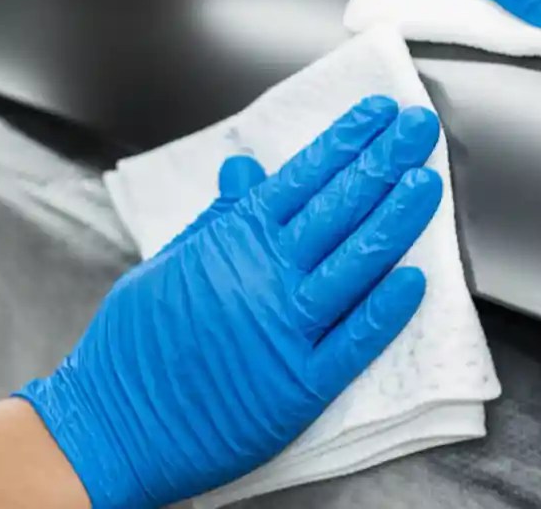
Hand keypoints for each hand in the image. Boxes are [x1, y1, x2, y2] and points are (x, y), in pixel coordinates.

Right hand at [15, 97, 442, 508]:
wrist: (112, 427)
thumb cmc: (137, 346)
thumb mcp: (168, 264)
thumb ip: (218, 218)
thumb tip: (246, 167)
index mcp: (233, 240)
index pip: (304, 176)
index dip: (348, 140)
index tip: (382, 113)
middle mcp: (264, 275)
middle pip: (338, 208)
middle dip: (385, 161)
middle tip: (419, 127)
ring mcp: (285, 329)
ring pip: (356, 263)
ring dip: (396, 220)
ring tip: (427, 184)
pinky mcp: (301, 384)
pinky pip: (354, 340)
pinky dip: (386, 309)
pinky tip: (416, 281)